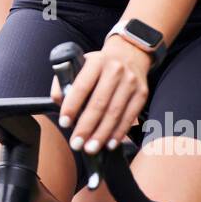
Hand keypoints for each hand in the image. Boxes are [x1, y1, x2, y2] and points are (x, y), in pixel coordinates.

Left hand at [52, 37, 150, 154]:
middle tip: (76, 143)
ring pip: (115, 113)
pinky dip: (119, 133)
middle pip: (99, 103)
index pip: (82, 86)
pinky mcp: (142, 93)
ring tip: (90, 148)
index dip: (72, 106)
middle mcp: (115, 70)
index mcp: (96, 62)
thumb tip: (59, 102)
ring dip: (101, 134)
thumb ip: (65, 81)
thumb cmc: (100, 64)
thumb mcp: (81, 64)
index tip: (64, 122)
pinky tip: (109, 143)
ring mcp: (131, 82)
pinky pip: (129, 117)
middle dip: (86, 127)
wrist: (130, 53)